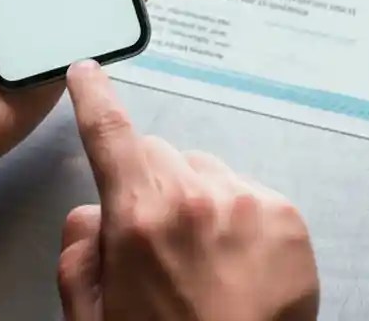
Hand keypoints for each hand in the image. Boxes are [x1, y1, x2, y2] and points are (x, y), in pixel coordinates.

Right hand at [57, 61, 319, 320]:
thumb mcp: (94, 317)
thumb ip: (80, 252)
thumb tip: (93, 214)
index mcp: (138, 218)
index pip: (109, 133)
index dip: (94, 96)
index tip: (89, 72)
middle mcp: (195, 198)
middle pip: (163, 156)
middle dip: (153, 186)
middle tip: (160, 241)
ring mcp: (247, 204)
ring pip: (210, 173)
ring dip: (202, 201)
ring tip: (208, 261)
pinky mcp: (287, 217)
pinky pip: (252, 195)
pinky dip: (242, 219)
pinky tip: (240, 265)